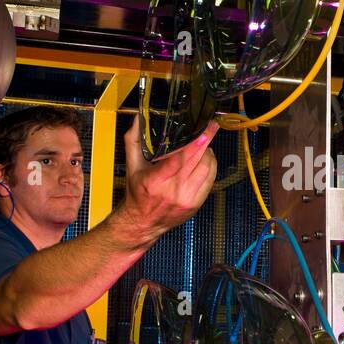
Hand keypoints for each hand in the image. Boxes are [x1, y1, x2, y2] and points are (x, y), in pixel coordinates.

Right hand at [114, 116, 217, 243]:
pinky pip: (211, 181)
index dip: (196, 142)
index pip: (181, 158)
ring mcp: (186, 199)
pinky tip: (205, 161)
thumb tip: (136, 120)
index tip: (205, 129)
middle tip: (211, 128)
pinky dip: (211, 168)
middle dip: (207, 141)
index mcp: (156, 180)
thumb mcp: (132, 167)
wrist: (143, 223)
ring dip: (209, 154)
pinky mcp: (196, 204)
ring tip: (204, 146)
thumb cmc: (138, 194)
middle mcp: (173, 190)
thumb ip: (133, 141)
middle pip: (198, 161)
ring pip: (208, 169)